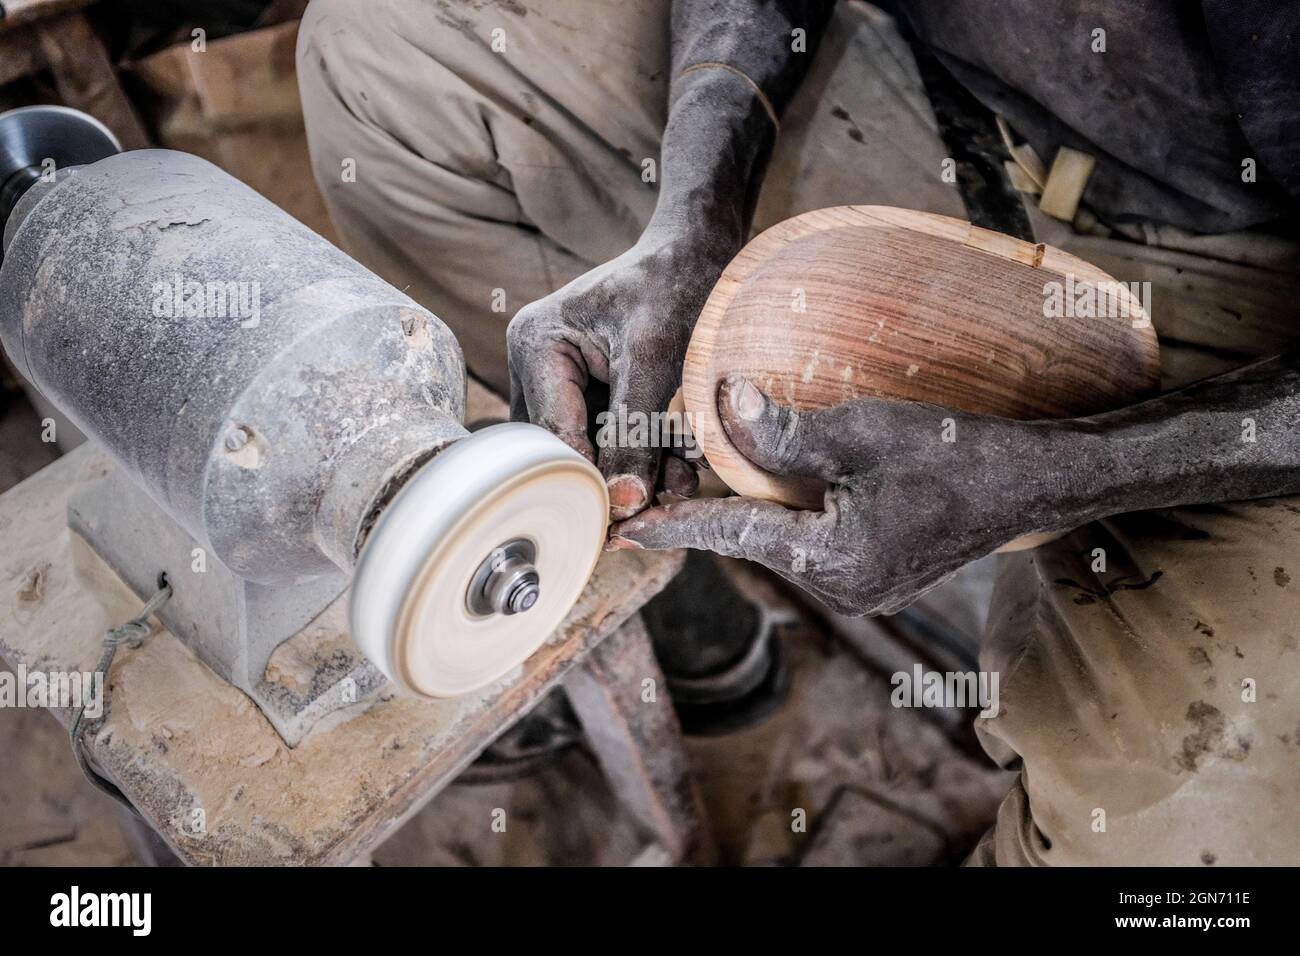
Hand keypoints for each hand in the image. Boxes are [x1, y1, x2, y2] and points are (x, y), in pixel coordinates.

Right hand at [507, 231, 731, 518]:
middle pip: (563, 446)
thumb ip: (637, 431)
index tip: (625, 518)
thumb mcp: (657, 361)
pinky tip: (678, 465)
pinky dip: (640, 453)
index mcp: (537, 344)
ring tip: (679, 481)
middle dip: (612, 477)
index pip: (554, 433)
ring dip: (631, 470)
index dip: (588, 479)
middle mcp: (536, 364)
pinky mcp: (587, 390)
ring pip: (587, 449)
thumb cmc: (677, 286)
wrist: (698, 252)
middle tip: (655, 507)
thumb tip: (624, 504)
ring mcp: (558, 380)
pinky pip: (606, 437)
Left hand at [608, 375, 1072, 614]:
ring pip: (785, 543)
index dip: (676, 524)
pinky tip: (775, 492)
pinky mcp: (881, 574)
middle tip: (653, 498)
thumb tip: (722, 403)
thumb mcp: (861, 432)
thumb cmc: (958, 452)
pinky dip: (788, 516)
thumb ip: (783, 430)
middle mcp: (843, 588)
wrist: (1037, 482)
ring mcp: (865, 586)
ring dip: (750, 513)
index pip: (734, 534)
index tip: (626, 528)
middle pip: (756, 541)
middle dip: (709, 515)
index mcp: (832, 561)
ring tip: (702, 488)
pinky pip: (815, 544)